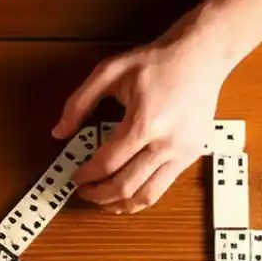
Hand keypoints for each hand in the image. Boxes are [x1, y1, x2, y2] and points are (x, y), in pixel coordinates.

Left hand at [52, 29, 229, 213]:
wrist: (202, 55)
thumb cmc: (157, 61)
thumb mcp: (110, 71)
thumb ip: (79, 101)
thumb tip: (58, 132)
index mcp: (145, 122)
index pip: (108, 162)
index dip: (87, 175)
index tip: (76, 177)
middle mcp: (166, 143)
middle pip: (125, 186)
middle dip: (98, 195)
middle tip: (84, 192)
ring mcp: (183, 152)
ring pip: (147, 196)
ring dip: (120, 204)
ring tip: (104, 202)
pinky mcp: (192, 155)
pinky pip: (163, 187)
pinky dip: (141, 196)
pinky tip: (127, 193)